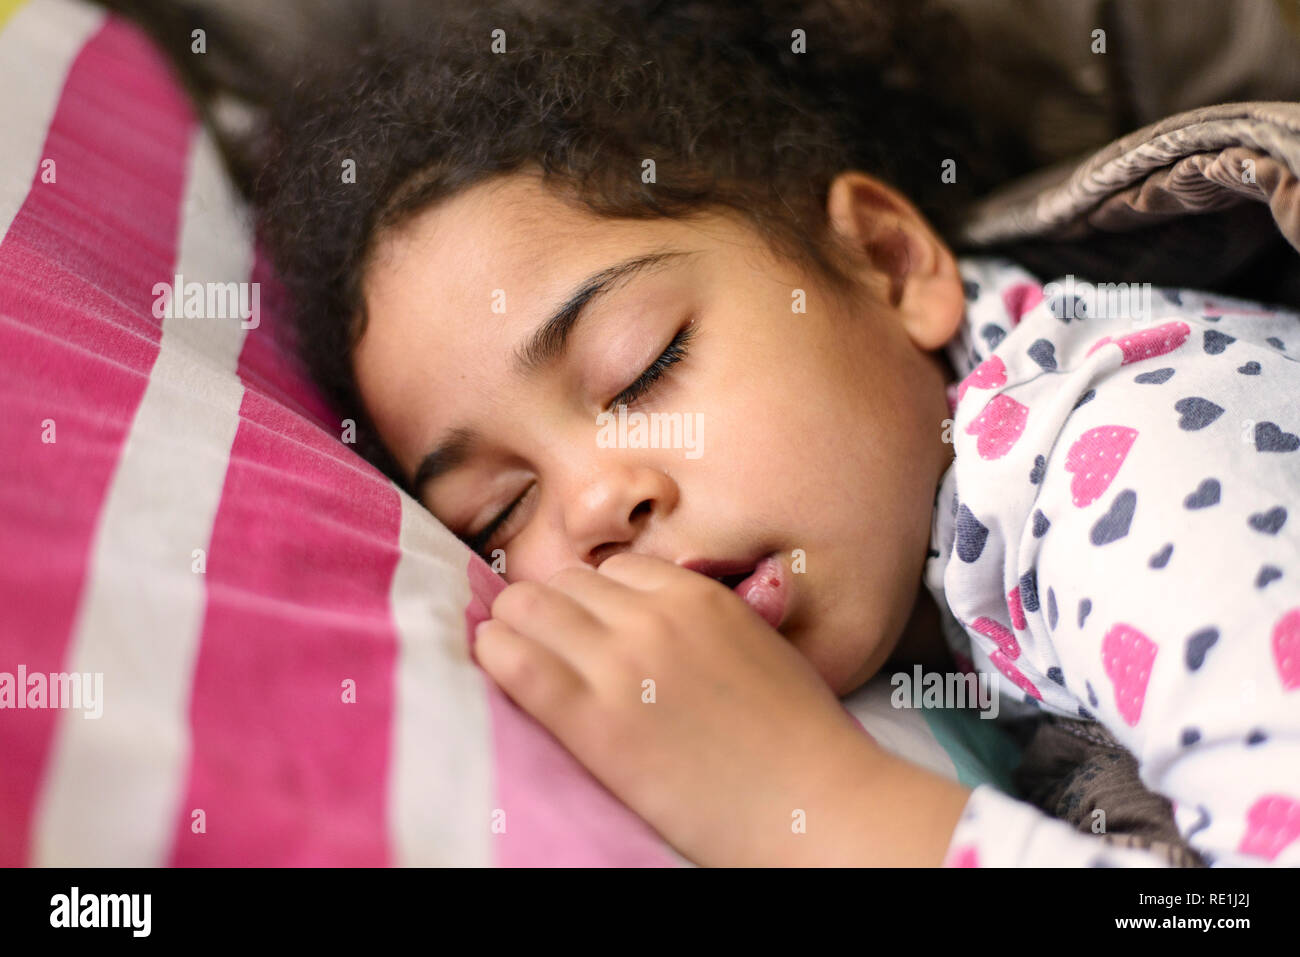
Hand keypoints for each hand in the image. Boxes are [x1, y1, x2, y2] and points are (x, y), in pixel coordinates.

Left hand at [473, 552, 899, 865]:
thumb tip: (656, 613)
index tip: (588, 628)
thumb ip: (705, 617)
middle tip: (545, 643)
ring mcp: (621, 666)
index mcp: (696, 595)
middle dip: (551, 609)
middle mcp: (654, 617)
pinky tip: (495, 663)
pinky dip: (496, 654)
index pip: (612, 570)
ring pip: (529, 607)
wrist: (812, 804)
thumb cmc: (799, 736)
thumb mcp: (758, 645)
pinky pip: (515, 662)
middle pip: (564, 583)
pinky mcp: (593, 722)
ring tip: (514, 653)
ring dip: (515, 626)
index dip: (595, 600)